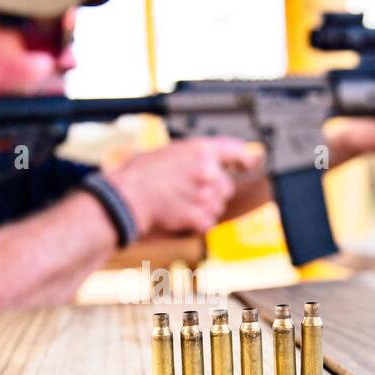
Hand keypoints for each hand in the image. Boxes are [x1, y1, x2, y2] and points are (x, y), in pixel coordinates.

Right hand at [108, 137, 254, 236]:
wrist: (127, 197)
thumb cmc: (139, 173)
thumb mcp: (168, 152)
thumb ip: (193, 156)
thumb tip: (209, 162)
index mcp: (201, 150)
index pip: (235, 151)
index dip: (244, 158)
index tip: (248, 163)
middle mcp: (208, 171)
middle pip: (227, 187)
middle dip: (213, 192)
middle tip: (191, 193)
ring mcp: (205, 195)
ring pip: (218, 207)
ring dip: (204, 208)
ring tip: (181, 204)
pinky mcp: (198, 216)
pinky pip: (208, 223)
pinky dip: (197, 223)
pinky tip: (180, 216)